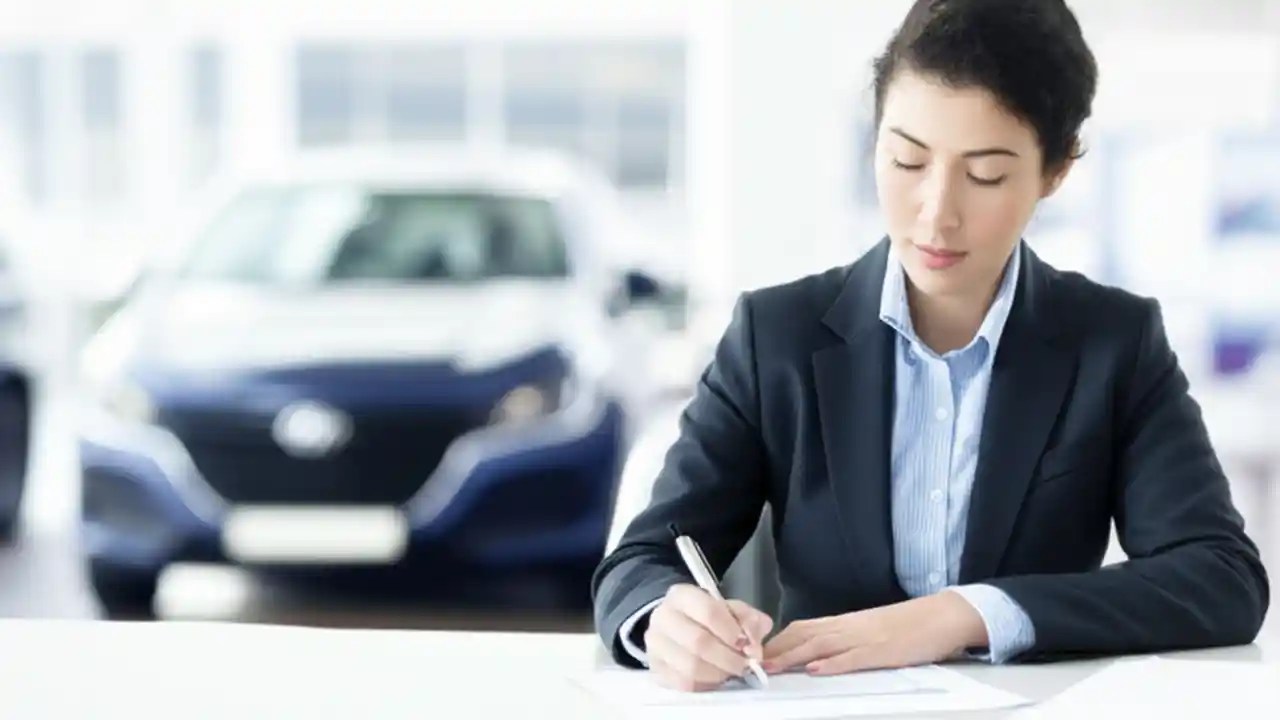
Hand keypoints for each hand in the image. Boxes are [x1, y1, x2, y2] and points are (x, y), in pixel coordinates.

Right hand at [643, 583, 773, 691]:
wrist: (677, 627)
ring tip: (731, 673)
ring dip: (718, 674)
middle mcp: (662, 617)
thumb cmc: (709, 618)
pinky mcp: (655, 668)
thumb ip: (749, 622)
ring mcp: (655, 645)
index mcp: (682, 596)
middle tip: (744, 665)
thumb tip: (753, 646)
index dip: (732, 631)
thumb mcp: (732, 610)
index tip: (747, 645)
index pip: (709, 611)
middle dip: (728, 658)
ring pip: (690, 667)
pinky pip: (683, 684)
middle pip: (698, 642)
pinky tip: (715, 680)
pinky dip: (705, 685)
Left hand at [762, 591, 986, 675]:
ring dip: (793, 657)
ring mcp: (866, 638)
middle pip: (805, 634)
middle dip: (778, 649)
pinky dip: (833, 664)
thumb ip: (846, 638)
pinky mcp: (883, 651)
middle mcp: (850, 626)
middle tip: (752, 661)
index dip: (779, 640)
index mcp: (847, 622)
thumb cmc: (910, 626)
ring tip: (772, 667)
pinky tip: (816, 669)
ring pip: (822, 645)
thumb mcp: (872, 629)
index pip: (804, 627)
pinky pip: (853, 657)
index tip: (758, 651)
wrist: (944, 616)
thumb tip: (820, 653)